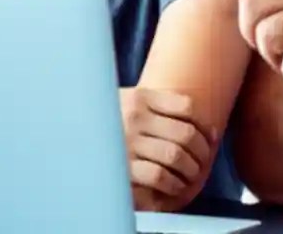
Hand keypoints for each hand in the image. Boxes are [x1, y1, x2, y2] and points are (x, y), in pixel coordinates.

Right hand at [120, 88, 214, 208]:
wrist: (72, 136)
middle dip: (203, 152)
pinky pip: (159, 176)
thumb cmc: (109, 123)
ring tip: (191, 175)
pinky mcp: (123, 167)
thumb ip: (158, 106)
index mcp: (141, 97)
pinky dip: (174, 183)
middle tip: (204, 161)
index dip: (205, 125)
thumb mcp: (128, 103)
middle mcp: (135, 117)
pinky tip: (175, 186)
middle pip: (186, 134)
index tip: (210, 137)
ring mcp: (128, 142)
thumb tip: (205, 127)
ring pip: (176, 155)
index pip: (187, 107)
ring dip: (191, 170)